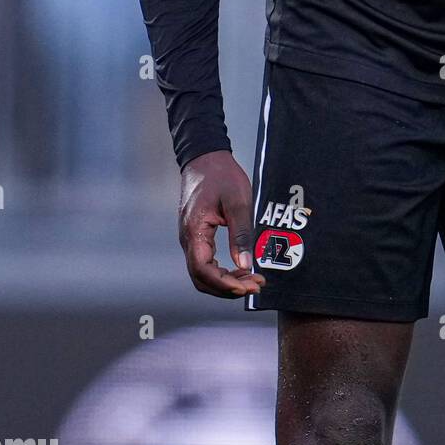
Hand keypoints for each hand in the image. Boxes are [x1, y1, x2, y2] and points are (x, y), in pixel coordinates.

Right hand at [178, 150, 265, 298]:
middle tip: (255, 285)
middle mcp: (188, 239)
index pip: (203, 270)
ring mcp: (190, 238)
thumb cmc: (221, 175)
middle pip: (201, 278)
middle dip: (228, 287)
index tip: (246, 286)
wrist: (205, 157)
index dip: (224, 283)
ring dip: (226, 280)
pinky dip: (222, 270)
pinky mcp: (197, 235)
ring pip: (203, 273)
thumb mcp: (238, 202)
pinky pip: (206, 261)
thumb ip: (241, 234)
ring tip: (252, 278)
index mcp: (194, 231)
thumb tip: (245, 263)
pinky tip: (240, 267)